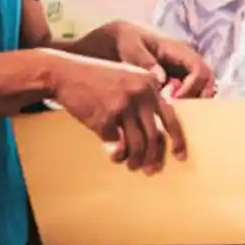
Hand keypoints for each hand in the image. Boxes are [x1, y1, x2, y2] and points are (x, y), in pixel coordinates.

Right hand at [45, 51, 186, 172]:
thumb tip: (157, 133)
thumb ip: (144, 99)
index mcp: (149, 84)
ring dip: (136, 160)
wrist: (64, 73)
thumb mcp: (127, 78)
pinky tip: (115, 157)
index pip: (171, 117)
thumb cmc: (96, 79)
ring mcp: (122, 107)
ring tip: (133, 167)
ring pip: (137, 144)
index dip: (177, 140)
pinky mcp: (104, 119)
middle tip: (151, 170)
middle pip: (154, 135)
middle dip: (154, 157)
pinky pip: (116, 145)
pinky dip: (117, 154)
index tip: (180, 156)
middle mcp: (140, 95)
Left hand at [111, 23, 215, 98]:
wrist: (120, 40)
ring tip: (172, 108)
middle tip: (176, 107)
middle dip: (197, 96)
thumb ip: (146, 61)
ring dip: (192, 100)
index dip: (191, 86)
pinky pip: (193, 92)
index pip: (199, 68)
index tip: (173, 98)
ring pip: (203, 87)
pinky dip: (186, 102)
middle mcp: (188, 59)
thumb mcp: (132, 47)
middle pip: (207, 79)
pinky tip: (169, 107)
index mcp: (179, 50)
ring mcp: (186, 69)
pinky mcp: (181, 78)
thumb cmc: (127, 41)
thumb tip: (162, 78)